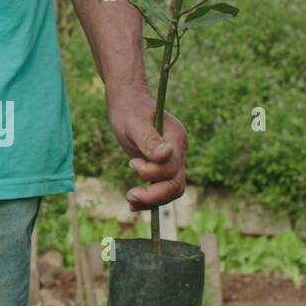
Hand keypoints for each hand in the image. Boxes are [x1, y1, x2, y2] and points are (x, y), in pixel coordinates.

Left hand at [105, 82, 187, 212]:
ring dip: (152, 200)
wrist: (128, 102)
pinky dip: (149, 198)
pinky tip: (133, 203)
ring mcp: (172, 160)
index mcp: (176, 139)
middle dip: (154, 195)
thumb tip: (165, 155)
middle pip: (175, 184)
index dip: (152, 173)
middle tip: (130, 195)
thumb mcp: (135, 123)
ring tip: (130, 200)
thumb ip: (150, 140)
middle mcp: (178, 151)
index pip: (172, 168)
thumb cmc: (130, 110)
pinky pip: (161, 188)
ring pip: (170, 190)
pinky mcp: (162, 166)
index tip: (132, 163)